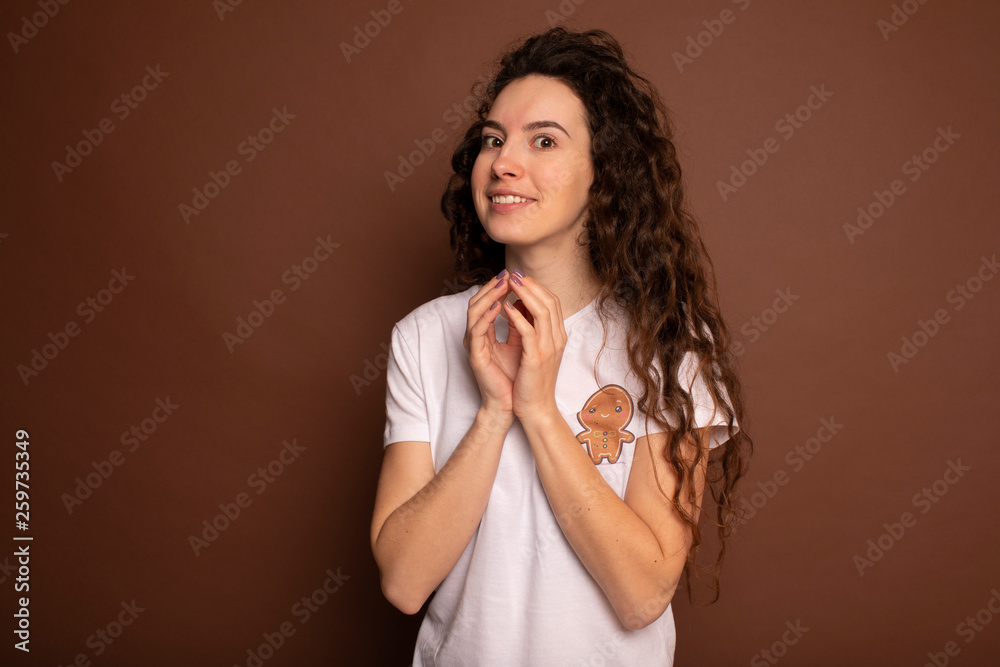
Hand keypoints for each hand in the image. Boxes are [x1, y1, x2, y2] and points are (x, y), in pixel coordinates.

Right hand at [464, 271, 520, 414]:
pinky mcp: (475, 355)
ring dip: (489, 295)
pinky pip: (477, 329)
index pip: (486, 302)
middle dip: (492, 285)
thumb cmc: (516, 375)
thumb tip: (526, 300)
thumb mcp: (520, 342)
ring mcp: (473, 345)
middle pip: (477, 301)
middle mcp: (476, 336)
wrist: (515, 403)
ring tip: (504, 283)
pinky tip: (499, 305)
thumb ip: (519, 323)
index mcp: (485, 332)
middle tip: (507, 272)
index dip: (498, 286)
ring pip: (474, 311)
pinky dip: (487, 315)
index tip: (514, 274)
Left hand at [501, 273, 566, 420]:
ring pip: (542, 311)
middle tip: (514, 273)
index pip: (552, 302)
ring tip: (509, 283)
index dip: (537, 286)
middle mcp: (557, 339)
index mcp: (558, 336)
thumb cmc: (532, 381)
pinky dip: (517, 316)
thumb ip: (532, 329)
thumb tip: (521, 306)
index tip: (520, 276)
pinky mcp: (536, 358)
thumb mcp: (534, 350)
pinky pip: (528, 331)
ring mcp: (549, 348)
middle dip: (531, 284)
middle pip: (549, 301)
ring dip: (525, 293)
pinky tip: (505, 306)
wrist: (536, 409)